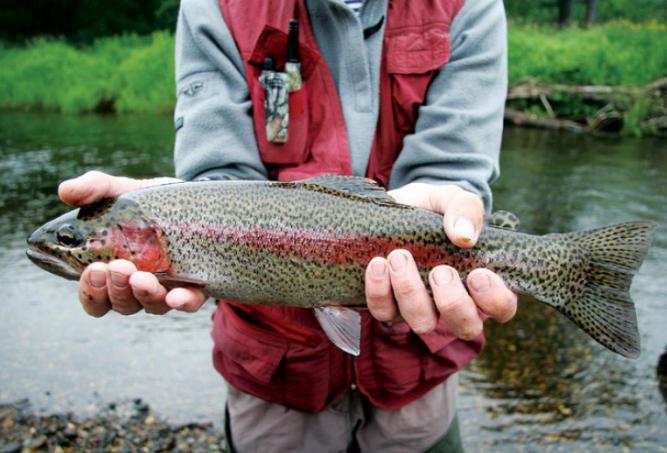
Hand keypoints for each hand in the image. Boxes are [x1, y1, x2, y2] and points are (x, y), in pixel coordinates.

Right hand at [58, 171, 206, 316]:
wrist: (192, 195)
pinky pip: (190, 303)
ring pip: (152, 306)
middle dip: (117, 289)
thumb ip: (93, 189)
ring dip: (145, 295)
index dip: (91, 291)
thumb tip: (66, 191)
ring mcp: (168, 288)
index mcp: (113, 273)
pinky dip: (183, 303)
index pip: (96, 299)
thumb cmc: (147, 201)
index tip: (94, 269)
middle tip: (118, 266)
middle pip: (122, 304)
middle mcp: (138, 288)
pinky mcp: (197, 285)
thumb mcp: (120, 191)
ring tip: (141, 277)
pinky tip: (177, 297)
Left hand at [364, 183, 516, 339]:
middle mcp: (453, 302)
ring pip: (423, 324)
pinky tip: (378, 264)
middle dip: (453, 303)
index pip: (503, 307)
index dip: (495, 300)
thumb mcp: (451, 198)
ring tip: (399, 257)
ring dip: (411, 293)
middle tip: (440, 271)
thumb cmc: (432, 208)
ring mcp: (421, 308)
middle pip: (466, 327)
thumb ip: (465, 209)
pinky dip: (379, 291)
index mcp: (481, 280)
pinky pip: (384, 312)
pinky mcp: (388, 305)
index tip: (478, 275)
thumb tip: (464, 236)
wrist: (392, 207)